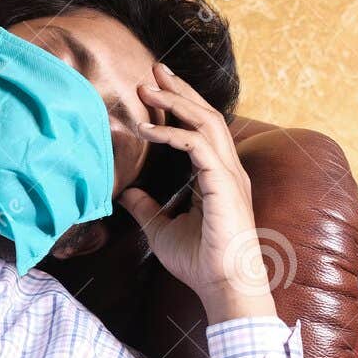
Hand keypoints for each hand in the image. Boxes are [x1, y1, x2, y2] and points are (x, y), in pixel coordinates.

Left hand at [117, 62, 278, 324]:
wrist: (224, 287)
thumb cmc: (201, 263)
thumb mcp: (163, 230)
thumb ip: (148, 209)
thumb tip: (127, 194)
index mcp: (219, 178)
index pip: (201, 130)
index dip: (180, 106)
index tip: (156, 89)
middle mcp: (228, 170)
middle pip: (207, 115)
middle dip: (180, 90)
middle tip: (154, 70)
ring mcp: (229, 175)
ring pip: (206, 122)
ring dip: (176, 101)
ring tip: (146, 88)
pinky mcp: (223, 184)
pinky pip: (197, 145)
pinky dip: (172, 132)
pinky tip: (147, 129)